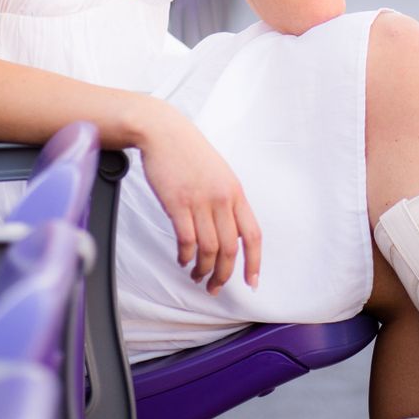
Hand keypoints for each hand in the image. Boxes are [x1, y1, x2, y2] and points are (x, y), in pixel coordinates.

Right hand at [137, 100, 261, 295]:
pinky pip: (186, 240)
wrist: (164, 132)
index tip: (252, 282)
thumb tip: (230, 232)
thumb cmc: (189, 152)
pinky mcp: (177, 203)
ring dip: (203, 269)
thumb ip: (227, 200)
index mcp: (235, 192)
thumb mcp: (219, 173)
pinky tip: (183, 260)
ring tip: (197, 276)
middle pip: (230, 249)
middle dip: (224, 274)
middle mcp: (221, 199)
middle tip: (215, 287)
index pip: (253, 235)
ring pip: (209, 249)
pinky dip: (186, 256)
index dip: (254, 263)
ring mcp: (200, 201)